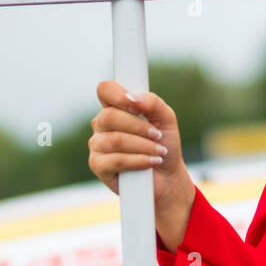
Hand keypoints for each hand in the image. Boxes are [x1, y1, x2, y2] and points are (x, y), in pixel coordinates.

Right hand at [89, 81, 196, 246]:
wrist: (167, 175)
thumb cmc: (164, 143)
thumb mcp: (166, 119)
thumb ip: (152, 103)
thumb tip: (133, 97)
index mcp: (116, 107)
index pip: (105, 90)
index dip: (117, 94)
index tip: (135, 104)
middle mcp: (102, 124)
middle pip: (109, 116)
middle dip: (139, 127)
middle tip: (157, 135)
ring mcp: (97, 144)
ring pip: (115, 140)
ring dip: (143, 146)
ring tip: (159, 151)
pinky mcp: (97, 165)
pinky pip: (115, 160)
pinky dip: (138, 160)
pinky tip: (151, 162)